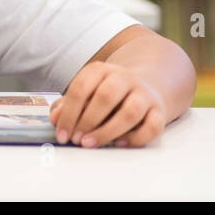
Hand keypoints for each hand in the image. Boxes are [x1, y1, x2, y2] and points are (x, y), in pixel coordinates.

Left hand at [49, 61, 166, 147]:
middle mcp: (123, 78)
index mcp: (100, 71)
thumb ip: (67, 105)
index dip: (69, 113)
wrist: (144, 86)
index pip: (81, 89)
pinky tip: (118, 144)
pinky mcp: (159, 111)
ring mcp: (143, 94)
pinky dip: (135, 138)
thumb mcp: (85, 92)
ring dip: (107, 131)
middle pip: (105, 97)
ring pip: (130, 112)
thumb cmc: (107, 94)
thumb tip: (55, 119)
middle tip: (76, 140)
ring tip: (91, 143)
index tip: (62, 134)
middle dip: (88, 121)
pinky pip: (152, 126)